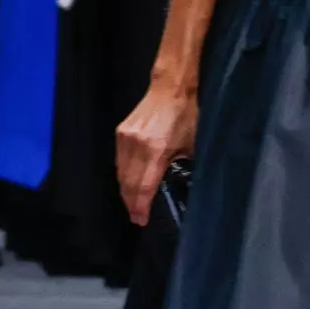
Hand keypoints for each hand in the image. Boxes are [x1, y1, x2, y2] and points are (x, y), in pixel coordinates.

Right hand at [116, 82, 197, 225]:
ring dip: (125, 191)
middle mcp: (137, 146)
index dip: (141, 206)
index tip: (141, 220)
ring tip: (132, 204)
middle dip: (131, 203)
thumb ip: (179, 165)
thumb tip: (174, 183)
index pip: (144, 186)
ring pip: (120, 173)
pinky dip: (123, 174)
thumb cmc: (186, 114)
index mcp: (156, 150)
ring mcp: (125, 139)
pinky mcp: (120, 133)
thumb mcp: (190, 143)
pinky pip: (119, 161)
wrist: (170, 88)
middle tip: (136, 217)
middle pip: (128, 183)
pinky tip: (129, 182)